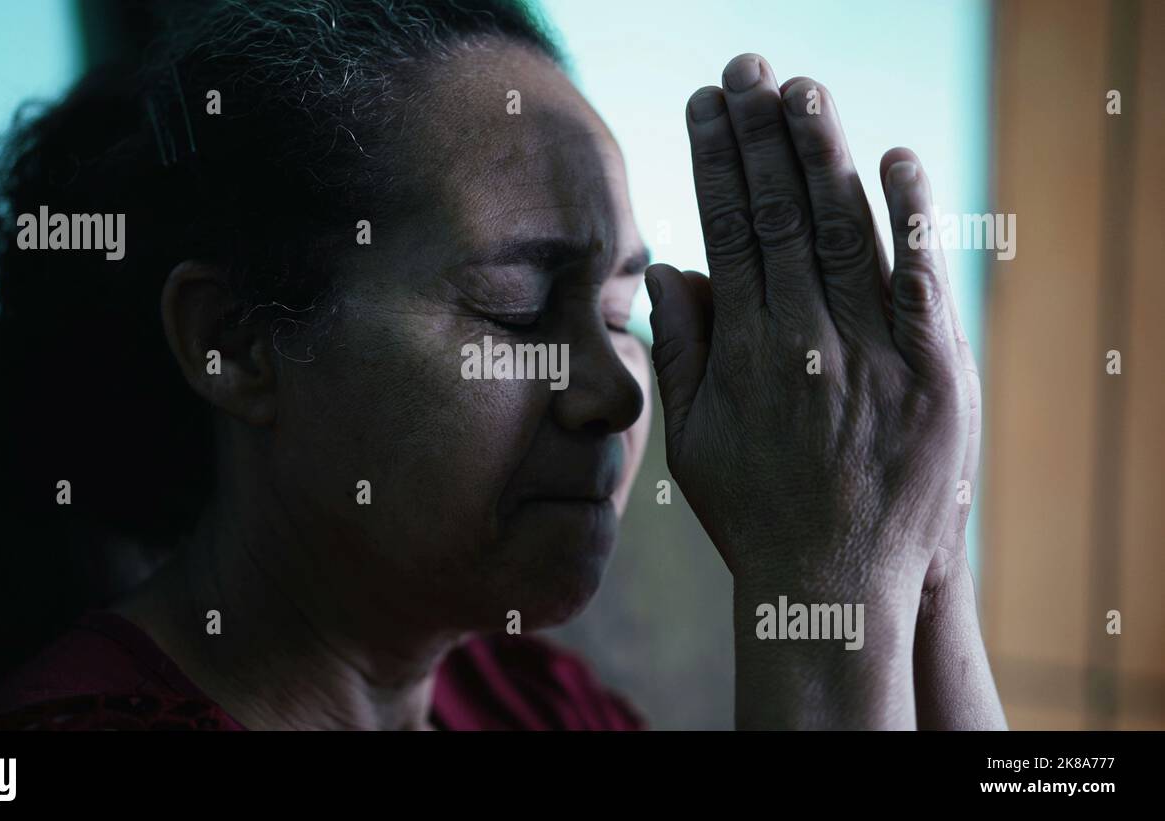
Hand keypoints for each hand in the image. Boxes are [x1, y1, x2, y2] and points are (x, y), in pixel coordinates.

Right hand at [646, 54, 974, 604]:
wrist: (833, 585)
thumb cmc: (754, 513)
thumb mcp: (693, 439)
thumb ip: (680, 351)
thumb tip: (668, 267)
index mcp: (743, 350)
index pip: (726, 227)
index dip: (714, 158)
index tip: (704, 104)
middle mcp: (804, 338)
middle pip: (780, 211)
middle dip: (761, 131)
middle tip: (747, 66)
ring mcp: (872, 352)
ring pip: (843, 229)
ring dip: (823, 152)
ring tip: (802, 89)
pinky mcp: (932, 372)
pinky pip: (921, 279)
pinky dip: (911, 216)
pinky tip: (895, 158)